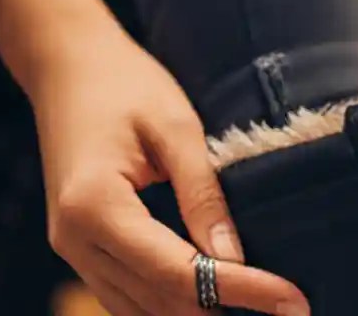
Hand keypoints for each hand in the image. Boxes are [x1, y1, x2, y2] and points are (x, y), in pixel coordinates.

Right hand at [0, 0, 309, 315]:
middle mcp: (73, 239)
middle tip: (291, 309)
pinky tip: (216, 300)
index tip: (291, 300)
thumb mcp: (176, 126)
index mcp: (94, 205)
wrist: (66, 66)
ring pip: (140, 310)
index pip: (177, 271)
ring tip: (262, 308)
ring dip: (199, 314)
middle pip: (159, 301)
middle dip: (226, 310)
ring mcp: (71, 248)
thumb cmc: (124, 83)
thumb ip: (203, 192)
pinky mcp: (79, 247)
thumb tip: (233, 256)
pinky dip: (170, 304)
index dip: (239, 290)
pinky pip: (126, 296)